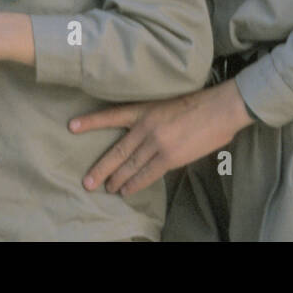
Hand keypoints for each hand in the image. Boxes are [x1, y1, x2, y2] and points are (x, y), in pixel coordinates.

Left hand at [69, 82, 253, 195]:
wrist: (221, 108)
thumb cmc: (199, 103)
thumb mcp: (169, 101)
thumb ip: (153, 117)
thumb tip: (144, 134)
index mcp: (145, 108)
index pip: (111, 115)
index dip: (90, 121)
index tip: (71, 126)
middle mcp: (146, 126)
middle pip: (117, 151)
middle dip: (100, 168)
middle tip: (87, 181)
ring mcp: (157, 143)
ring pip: (129, 166)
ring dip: (116, 179)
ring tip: (106, 188)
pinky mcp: (170, 157)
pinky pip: (147, 175)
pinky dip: (134, 184)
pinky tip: (126, 190)